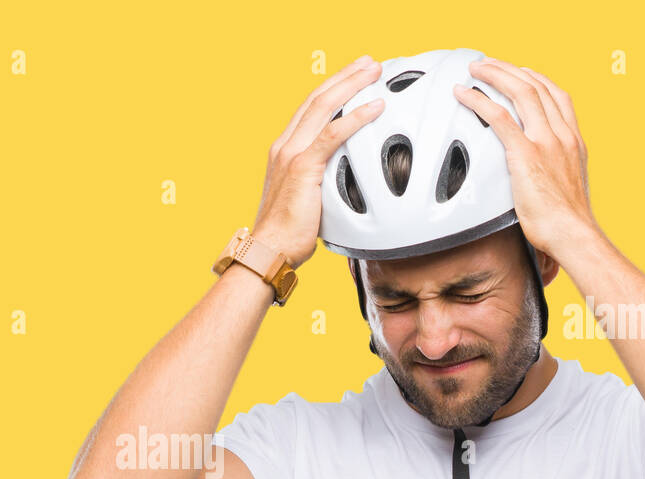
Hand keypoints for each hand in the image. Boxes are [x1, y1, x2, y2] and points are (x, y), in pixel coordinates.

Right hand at [251, 56, 386, 268]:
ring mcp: (291, 154)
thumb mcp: (303, 199)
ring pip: (324, 107)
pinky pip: (332, 134)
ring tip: (374, 71)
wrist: (268, 251)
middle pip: (317, 98)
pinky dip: (356, 117)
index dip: (332, 88)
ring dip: (352, 85)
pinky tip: (376, 107)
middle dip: (345, 76)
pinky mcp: (302, 167)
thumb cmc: (287, 235)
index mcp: (283, 150)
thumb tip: (343, 184)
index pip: (309, 108)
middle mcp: (285, 146)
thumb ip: (319, 182)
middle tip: (369, 63)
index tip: (353, 76)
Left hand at [454, 58, 596, 260]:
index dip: (536, 79)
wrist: (573, 234)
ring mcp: (546, 141)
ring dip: (495, 75)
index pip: (558, 96)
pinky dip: (479, 101)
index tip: (518, 74)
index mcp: (574, 141)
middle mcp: (563, 134)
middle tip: (489, 64)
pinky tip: (464, 94)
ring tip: (475, 69)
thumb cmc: (566, 223)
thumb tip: (540, 180)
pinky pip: (499, 118)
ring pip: (520, 92)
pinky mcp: (526, 154)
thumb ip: (554, 174)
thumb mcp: (566, 189)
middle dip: (510, 70)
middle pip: (537, 85)